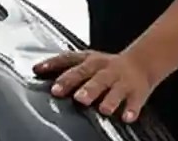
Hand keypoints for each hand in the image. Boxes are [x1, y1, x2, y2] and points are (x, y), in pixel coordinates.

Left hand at [33, 50, 156, 122]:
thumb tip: (37, 69)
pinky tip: (125, 117)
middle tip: (77, 97)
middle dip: (86, 87)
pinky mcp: (137, 93)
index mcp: (90, 61)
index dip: (54, 65)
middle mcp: (105, 70)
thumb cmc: (107, 66)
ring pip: (115, 90)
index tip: (40, 71)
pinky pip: (134, 102)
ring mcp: (122, 81)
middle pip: (94, 77)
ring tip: (103, 109)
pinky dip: (131, 109)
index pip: (70, 60)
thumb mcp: (87, 60)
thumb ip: (65, 66)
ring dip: (109, 99)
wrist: (141, 64)